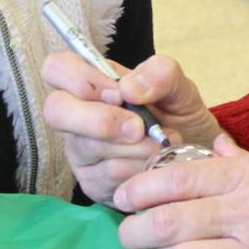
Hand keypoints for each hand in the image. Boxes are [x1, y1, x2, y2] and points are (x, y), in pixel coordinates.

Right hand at [42, 52, 220, 203]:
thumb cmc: (177, 113)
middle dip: (100, 120)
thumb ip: (159, 73)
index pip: (56, 68)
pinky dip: (137, 169)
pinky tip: (152, 163)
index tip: (119, 94)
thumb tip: (128, 89)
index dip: (81, 79)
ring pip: (89, 147)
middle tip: (138, 128)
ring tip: (161, 143)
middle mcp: (76, 114)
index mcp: (91, 81)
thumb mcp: (179, 86)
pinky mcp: (90, 181)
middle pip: (55, 110)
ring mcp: (79, 149)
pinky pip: (106, 176)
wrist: (194, 153)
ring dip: (133, 148)